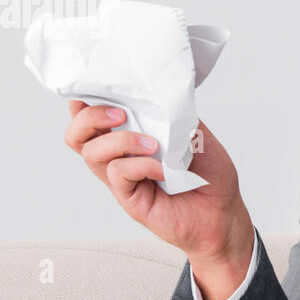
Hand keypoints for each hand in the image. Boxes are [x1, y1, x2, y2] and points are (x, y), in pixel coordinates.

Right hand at [64, 103, 254, 268]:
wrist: (224, 212)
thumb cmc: (209, 176)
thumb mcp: (193, 132)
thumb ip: (171, 112)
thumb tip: (159, 89)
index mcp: (129, 140)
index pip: (89, 119)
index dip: (84, 103)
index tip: (100, 87)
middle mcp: (119, 159)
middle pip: (76, 137)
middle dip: (90, 118)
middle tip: (120, 114)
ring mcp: (123, 181)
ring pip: (92, 153)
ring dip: (121, 140)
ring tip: (154, 145)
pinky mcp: (130, 199)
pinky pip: (117, 174)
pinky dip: (140, 165)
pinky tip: (163, 170)